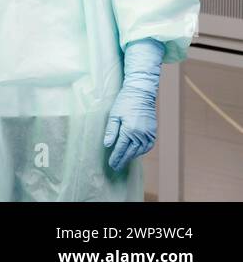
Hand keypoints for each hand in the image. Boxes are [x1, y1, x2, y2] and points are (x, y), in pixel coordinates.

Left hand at [104, 39, 163, 171]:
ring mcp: (148, 134)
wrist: (141, 93)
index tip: (111, 164)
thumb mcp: (114, 115)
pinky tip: (136, 153)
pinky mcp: (153, 132)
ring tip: (124, 161)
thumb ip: (111, 131)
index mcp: (130, 131)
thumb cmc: (124, 102)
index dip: (116, 157)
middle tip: (116, 167)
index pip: (121, 149)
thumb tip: (108, 145)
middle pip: (131, 152)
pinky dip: (141, 151)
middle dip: (123, 160)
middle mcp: (141, 135)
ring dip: (132, 157)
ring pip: (140, 151)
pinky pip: (147, 146)